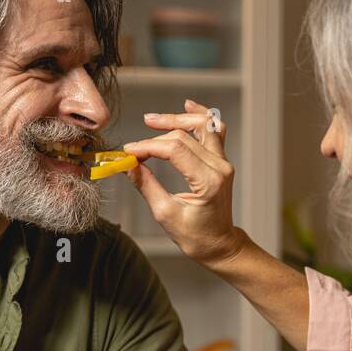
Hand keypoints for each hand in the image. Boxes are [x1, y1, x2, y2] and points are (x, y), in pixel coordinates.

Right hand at [124, 99, 247, 267]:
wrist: (219, 244)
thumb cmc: (195, 236)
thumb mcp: (165, 214)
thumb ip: (146, 185)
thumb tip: (128, 164)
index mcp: (208, 182)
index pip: (175, 150)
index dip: (148, 147)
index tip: (129, 152)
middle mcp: (220, 167)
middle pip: (184, 136)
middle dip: (155, 137)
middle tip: (134, 146)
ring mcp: (223, 162)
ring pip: (202, 125)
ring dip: (177, 119)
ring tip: (153, 120)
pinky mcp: (222, 161)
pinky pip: (214, 131)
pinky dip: (201, 116)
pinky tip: (187, 106)